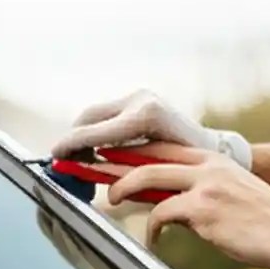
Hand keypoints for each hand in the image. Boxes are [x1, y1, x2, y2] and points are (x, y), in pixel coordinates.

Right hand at [51, 90, 252, 169]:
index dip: (70, 145)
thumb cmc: (189, 168)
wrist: (215, 149)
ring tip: (80, 158)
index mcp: (146, 117)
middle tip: (65, 161)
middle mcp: (141, 100)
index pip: (94, 131)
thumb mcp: (153, 172)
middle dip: (73, 139)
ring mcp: (141, 96)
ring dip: (83, 135)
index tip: (54, 157)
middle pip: (89, 118)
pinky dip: (96, 130)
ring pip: (95, 114)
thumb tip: (84, 171)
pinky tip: (95, 149)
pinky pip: (108, 114)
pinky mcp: (141, 98)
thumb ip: (117, 170)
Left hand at [105, 143, 269, 268]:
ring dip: (121, 188)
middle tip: (92, 167)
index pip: (166, 146)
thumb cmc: (269, 224)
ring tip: (110, 201)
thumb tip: (177, 205)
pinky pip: (161, 214)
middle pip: (149, 155)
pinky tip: (154, 242)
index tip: (111, 153)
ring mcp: (206, 186)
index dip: (135, 150)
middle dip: (116, 160)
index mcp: (217, 160)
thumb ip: (208, 191)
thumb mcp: (238, 196)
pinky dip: (151, 230)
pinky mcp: (203, 210)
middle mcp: (209, 166)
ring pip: (147, 177)